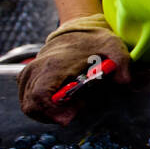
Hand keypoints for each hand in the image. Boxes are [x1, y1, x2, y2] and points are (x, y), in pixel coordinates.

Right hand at [17, 13, 131, 124]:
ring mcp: (27, 74)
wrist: (76, 32)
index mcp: (53, 65)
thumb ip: (121, 63)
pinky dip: (42, 108)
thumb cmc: (94, 41)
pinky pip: (27, 101)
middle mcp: (35, 70)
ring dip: (48, 113)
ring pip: (28, 106)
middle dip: (54, 114)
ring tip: (71, 102)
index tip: (70, 116)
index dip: (52, 112)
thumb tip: (124, 81)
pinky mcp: (25, 78)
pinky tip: (61, 102)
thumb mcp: (113, 47)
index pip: (39, 96)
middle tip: (76, 108)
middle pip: (32, 106)